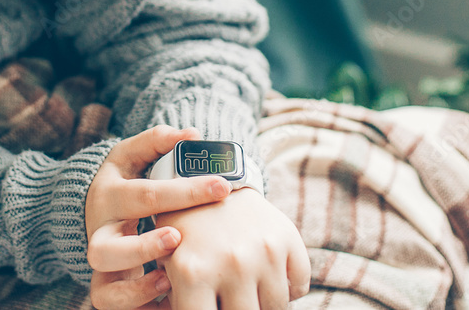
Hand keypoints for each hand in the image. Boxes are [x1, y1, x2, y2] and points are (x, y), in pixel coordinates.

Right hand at [85, 125, 232, 309]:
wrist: (94, 208)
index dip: (186, 191)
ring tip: (169, 279)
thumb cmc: (126, 180)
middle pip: (106, 250)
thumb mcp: (134, 154)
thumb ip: (159, 140)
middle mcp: (100, 233)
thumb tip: (192, 133)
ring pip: (105, 289)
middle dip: (143, 249)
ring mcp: (102, 266)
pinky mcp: (106, 289)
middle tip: (177, 238)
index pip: (145, 194)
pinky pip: (113, 307)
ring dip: (137, 288)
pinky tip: (172, 299)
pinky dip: (141, 307)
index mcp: (110, 196)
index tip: (222, 187)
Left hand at [154, 186, 310, 309]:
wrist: (207, 173)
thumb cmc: (182, 227)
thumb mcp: (167, 260)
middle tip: (230, 298)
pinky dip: (288, 289)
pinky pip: (300, 286)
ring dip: (262, 302)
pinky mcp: (288, 238)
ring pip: (276, 308)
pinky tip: (267, 276)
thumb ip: (178, 297)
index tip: (210, 307)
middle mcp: (232, 264)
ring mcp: (264, 251)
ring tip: (246, 288)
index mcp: (193, 272)